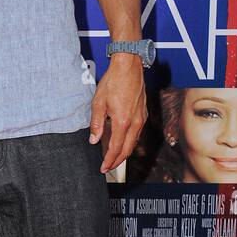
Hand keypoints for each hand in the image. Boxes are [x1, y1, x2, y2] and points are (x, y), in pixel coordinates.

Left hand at [89, 56, 146, 173]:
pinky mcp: (143, 114)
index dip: (109, 161)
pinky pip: (137, 134)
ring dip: (124, 153)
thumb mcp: (98, 103)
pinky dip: (130, 142)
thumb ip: (96, 123)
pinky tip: (123, 143)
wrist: (129, 67)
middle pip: (127, 149)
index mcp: (123, 122)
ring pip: (134, 143)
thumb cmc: (113, 82)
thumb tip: (93, 140)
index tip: (103, 168)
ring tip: (113, 158)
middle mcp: (135, 123)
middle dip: (117, 161)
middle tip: (108, 168)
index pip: (115, 148)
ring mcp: (141, 118)